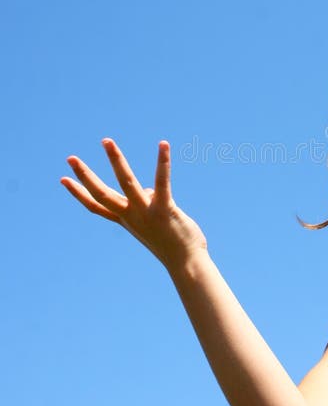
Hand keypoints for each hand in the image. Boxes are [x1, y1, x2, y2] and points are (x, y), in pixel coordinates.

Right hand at [61, 138, 207, 270]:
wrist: (186, 264)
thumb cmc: (173, 242)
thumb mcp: (154, 221)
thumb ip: (146, 203)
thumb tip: (146, 190)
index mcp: (126, 220)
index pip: (96, 206)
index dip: (79, 193)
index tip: (63, 179)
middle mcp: (131, 216)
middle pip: (102, 194)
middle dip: (85, 175)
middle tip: (70, 158)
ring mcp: (146, 213)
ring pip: (126, 183)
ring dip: (115, 160)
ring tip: (106, 141)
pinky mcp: (164, 210)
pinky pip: (162, 182)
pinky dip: (162, 162)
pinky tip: (163, 144)